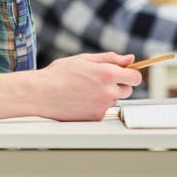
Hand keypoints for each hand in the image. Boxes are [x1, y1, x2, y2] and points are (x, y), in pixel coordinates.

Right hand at [22, 52, 142, 120]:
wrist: (41, 93)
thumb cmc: (58, 74)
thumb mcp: (84, 59)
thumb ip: (110, 58)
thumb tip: (129, 59)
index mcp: (107, 73)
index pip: (135, 77)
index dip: (130, 74)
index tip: (124, 74)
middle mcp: (108, 91)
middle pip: (127, 90)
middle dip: (118, 85)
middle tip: (99, 81)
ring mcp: (102, 106)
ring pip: (114, 100)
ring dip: (106, 95)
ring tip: (85, 90)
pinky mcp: (95, 117)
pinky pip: (103, 110)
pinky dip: (96, 106)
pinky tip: (82, 100)